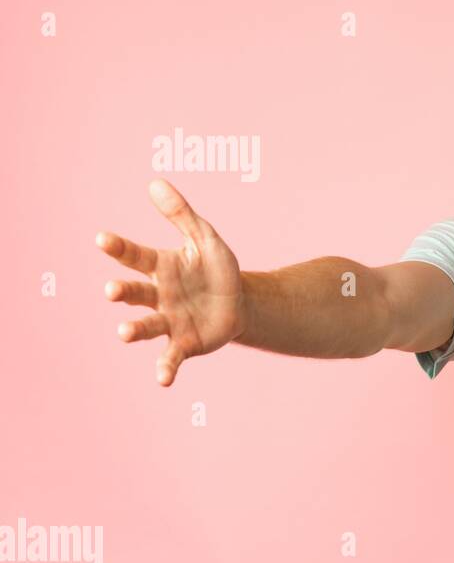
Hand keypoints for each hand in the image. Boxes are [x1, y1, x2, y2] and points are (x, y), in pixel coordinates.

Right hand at [97, 179, 243, 385]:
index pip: (135, 255)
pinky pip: (171, 357)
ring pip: (146, 326)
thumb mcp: (206, 239)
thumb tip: (155, 182)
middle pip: (134, 293)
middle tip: (111, 291)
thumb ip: (182, 214)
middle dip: (121, 292)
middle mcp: (158, 295)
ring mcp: (169, 320)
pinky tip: (163, 380)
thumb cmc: (217, 269)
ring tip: (123, 333)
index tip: (102, 239)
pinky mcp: (184, 343)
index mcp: (161, 267)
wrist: (241, 303)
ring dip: (133, 330)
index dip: (118, 248)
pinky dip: (165, 369)